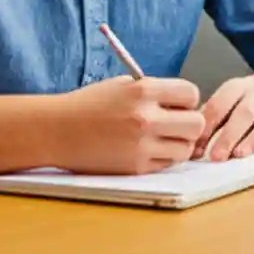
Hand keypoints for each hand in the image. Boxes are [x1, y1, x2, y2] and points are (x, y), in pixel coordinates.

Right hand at [52, 76, 205, 174]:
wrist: (57, 131)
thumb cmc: (88, 105)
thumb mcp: (122, 86)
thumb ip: (155, 92)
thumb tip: (186, 104)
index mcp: (143, 90)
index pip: (191, 93)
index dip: (188, 99)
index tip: (179, 104)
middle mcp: (145, 117)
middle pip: (196, 124)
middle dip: (190, 123)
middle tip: (176, 124)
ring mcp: (141, 145)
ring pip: (185, 149)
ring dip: (178, 144)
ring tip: (161, 139)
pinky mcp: (135, 168)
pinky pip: (166, 164)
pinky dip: (162, 159)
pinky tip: (145, 150)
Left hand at [193, 66, 253, 161]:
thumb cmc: (248, 100)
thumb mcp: (229, 100)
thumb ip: (211, 121)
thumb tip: (191, 149)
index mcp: (236, 88)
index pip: (219, 105)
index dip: (207, 127)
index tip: (197, 149)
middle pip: (244, 112)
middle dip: (230, 135)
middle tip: (217, 157)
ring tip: (241, 154)